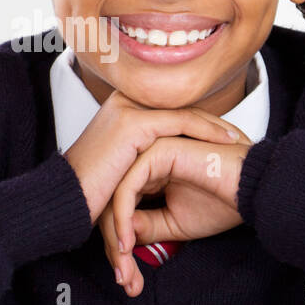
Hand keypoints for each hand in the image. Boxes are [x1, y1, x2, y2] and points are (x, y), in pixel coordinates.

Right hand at [63, 89, 246, 225]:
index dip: (199, 124)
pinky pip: (180, 122)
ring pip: (183, 114)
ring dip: (216, 127)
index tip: (226, 139)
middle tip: (240, 137)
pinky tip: (226, 143)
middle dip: (212, 124)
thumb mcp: (119, 171)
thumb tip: (165, 175)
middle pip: (179, 109)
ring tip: (239, 141)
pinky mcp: (133, 123)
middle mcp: (122, 103)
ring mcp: (126, 109)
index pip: (169, 112)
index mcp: (120, 111)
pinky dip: (206, 132)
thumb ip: (141, 163)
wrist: (64, 201)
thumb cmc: (88, 195)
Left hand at [100, 135, 251, 297]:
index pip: (120, 208)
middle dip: (114, 247)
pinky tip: (127, 245)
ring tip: (125, 269)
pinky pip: (127, 189)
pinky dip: (123, 220)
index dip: (119, 244)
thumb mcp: (174, 223)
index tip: (127, 277)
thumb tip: (119, 238)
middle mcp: (145, 159)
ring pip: (114, 198)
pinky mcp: (156, 152)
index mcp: (150, 172)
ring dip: (116, 238)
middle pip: (112, 204)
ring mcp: (149, 152)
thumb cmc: (225, 201)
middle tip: (125, 279)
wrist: (257, 189)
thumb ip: (145, 226)